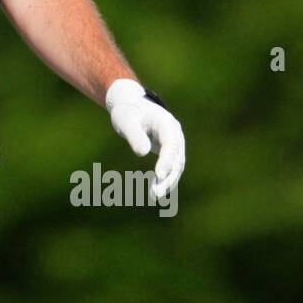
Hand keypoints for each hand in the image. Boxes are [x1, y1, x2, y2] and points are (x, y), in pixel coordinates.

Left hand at [105, 78, 185, 200]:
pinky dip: (164, 179)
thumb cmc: (128, 112)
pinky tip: (156, 192)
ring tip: (154, 196)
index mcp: (167, 123)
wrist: (132, 105)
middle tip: (155, 193)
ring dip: (167, 182)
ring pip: (176, 166)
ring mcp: (174, 143)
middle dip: (168, 177)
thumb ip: (134, 135)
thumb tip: (143, 153)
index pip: (171, 144)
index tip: (159, 175)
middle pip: (176, 158)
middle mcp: (175, 134)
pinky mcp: (169, 151)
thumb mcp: (126, 120)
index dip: (167, 160)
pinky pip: (170, 167)